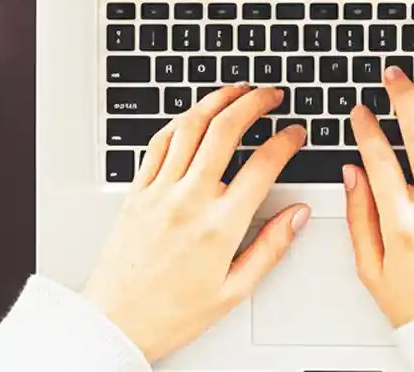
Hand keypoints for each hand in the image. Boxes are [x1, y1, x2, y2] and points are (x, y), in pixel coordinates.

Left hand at [82, 85, 309, 361]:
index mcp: (219, 227)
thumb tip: (297, 215)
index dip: (285, 141)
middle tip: (270, 94)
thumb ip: (271, 247)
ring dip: (216, 100)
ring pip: (189, 128)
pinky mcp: (137, 193)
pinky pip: (158, 144)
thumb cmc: (172, 313)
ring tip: (236, 90)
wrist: (116, 323)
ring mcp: (158, 193)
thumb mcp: (234, 290)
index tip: (295, 133)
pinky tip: (194, 115)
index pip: (262, 166)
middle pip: (224, 131)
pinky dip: (180, 122)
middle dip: (253, 103)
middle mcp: (188, 201)